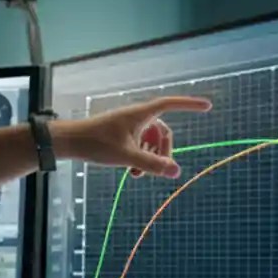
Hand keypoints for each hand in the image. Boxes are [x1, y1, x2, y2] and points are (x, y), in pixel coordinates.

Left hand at [52, 96, 211, 178]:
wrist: (70, 142)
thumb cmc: (96, 144)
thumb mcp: (126, 156)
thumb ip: (151, 164)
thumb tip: (176, 170)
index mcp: (141, 115)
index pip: (170, 103)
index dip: (189, 105)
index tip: (207, 106)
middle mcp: (137, 117)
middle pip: (163, 131)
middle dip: (163, 151)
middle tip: (158, 169)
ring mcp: (128, 126)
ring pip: (150, 140)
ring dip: (150, 157)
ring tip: (138, 174)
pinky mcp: (120, 134)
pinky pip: (140, 143)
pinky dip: (140, 156)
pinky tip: (132, 171)